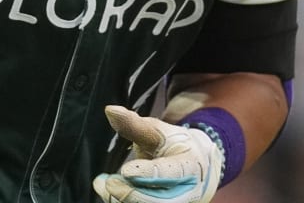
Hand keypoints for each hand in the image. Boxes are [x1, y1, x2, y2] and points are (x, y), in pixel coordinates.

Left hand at [92, 105, 221, 202]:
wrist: (198, 168)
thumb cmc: (177, 147)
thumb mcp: (160, 132)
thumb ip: (135, 125)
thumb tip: (110, 111)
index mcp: (190, 166)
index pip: (171, 172)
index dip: (148, 173)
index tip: (126, 170)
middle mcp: (187, 192)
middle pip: (158, 200)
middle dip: (131, 193)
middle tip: (108, 182)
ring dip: (123, 199)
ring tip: (105, 184)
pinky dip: (122, 202)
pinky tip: (110, 193)